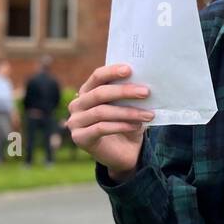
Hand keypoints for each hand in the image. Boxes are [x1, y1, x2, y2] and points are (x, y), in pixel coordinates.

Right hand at [66, 64, 153, 180]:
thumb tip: (145, 82)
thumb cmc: (128, 124)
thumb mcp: (131, 107)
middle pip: (99, 93)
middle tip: (146, 92)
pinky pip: (100, 128)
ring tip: (148, 115)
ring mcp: (75, 121)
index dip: (112, 72)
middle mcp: (77, 104)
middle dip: (124, 91)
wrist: (126, 153)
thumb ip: (131, 94)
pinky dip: (120, 126)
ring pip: (101, 111)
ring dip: (128, 112)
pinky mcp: (80, 138)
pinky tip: (136, 126)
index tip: (130, 70)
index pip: (97, 77)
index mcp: (88, 91)